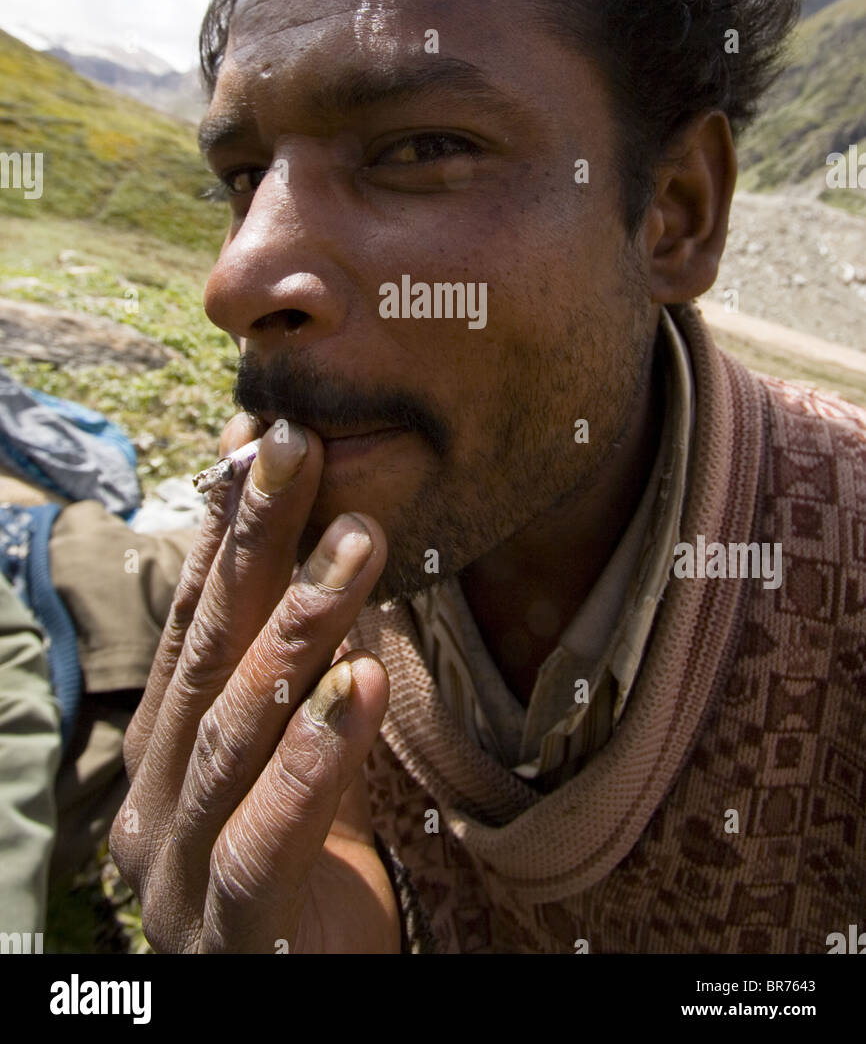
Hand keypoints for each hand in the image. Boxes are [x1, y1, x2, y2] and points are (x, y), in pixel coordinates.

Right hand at [109, 413, 397, 952]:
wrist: (296, 991)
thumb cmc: (297, 852)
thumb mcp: (291, 741)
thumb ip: (295, 659)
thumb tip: (323, 536)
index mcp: (161, 740)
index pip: (193, 614)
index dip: (225, 525)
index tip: (264, 439)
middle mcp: (150, 794)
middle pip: (206, 652)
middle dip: (255, 546)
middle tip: (301, 451)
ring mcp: (177, 866)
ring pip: (235, 731)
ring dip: (297, 629)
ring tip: (355, 547)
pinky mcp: (229, 930)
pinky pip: (268, 837)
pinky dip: (315, 757)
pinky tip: (363, 683)